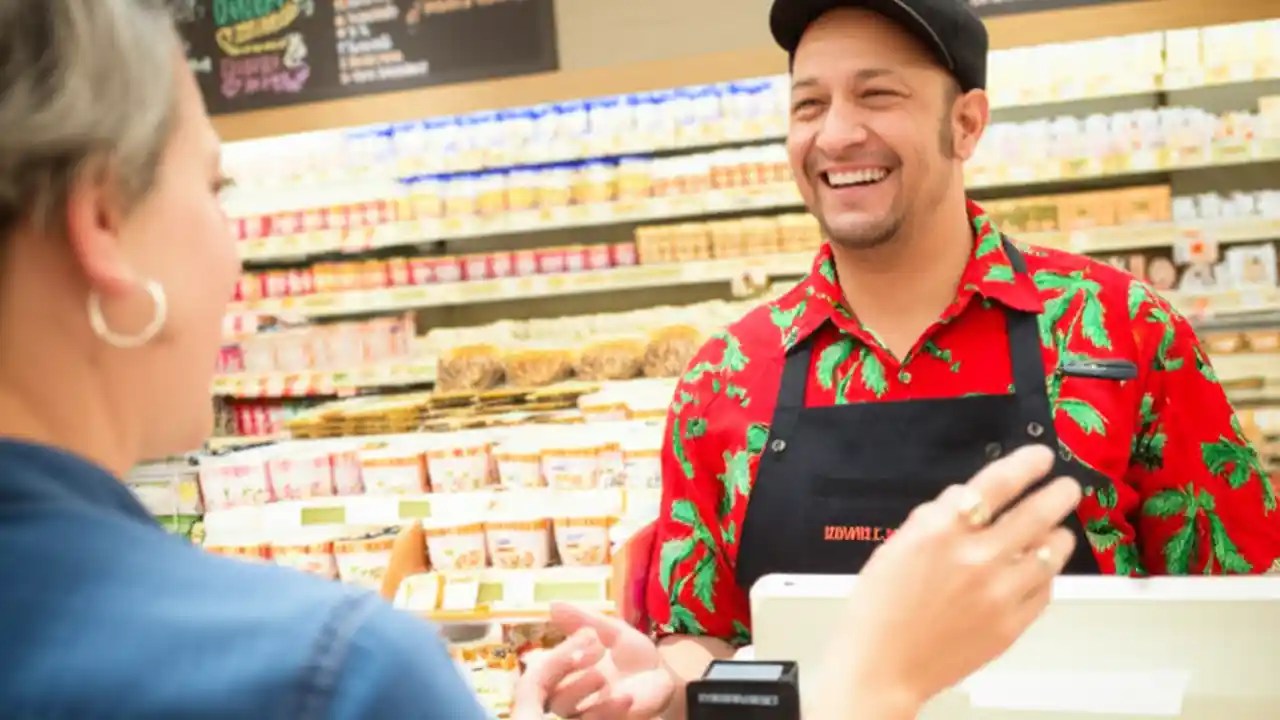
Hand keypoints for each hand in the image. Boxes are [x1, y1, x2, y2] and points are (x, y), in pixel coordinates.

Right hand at [537, 603, 674, 718]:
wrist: (664, 678)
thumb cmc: (633, 654)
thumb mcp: (612, 631)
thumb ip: (583, 619)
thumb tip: (552, 605)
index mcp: (567, 668)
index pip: (545, 665)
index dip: (560, 653)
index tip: (588, 636)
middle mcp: (569, 691)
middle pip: (548, 689)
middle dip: (563, 669)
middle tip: (591, 653)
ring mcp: (585, 710)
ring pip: (564, 708)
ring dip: (578, 689)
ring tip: (602, 675)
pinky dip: (607, 709)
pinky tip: (626, 696)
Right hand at [823, 445, 1082, 715]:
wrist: (883, 665)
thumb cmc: (880, 603)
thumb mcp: (898, 544)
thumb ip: (935, 517)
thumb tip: (968, 498)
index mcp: (942, 531)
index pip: (998, 483)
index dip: (1027, 464)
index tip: (1042, 456)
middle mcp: (977, 557)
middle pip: (1037, 512)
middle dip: (1060, 494)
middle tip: (1068, 488)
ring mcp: (1000, 592)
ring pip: (1052, 551)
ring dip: (1059, 534)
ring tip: (1057, 531)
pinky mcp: (1012, 624)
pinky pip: (1045, 589)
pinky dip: (1045, 574)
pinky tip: (1037, 570)